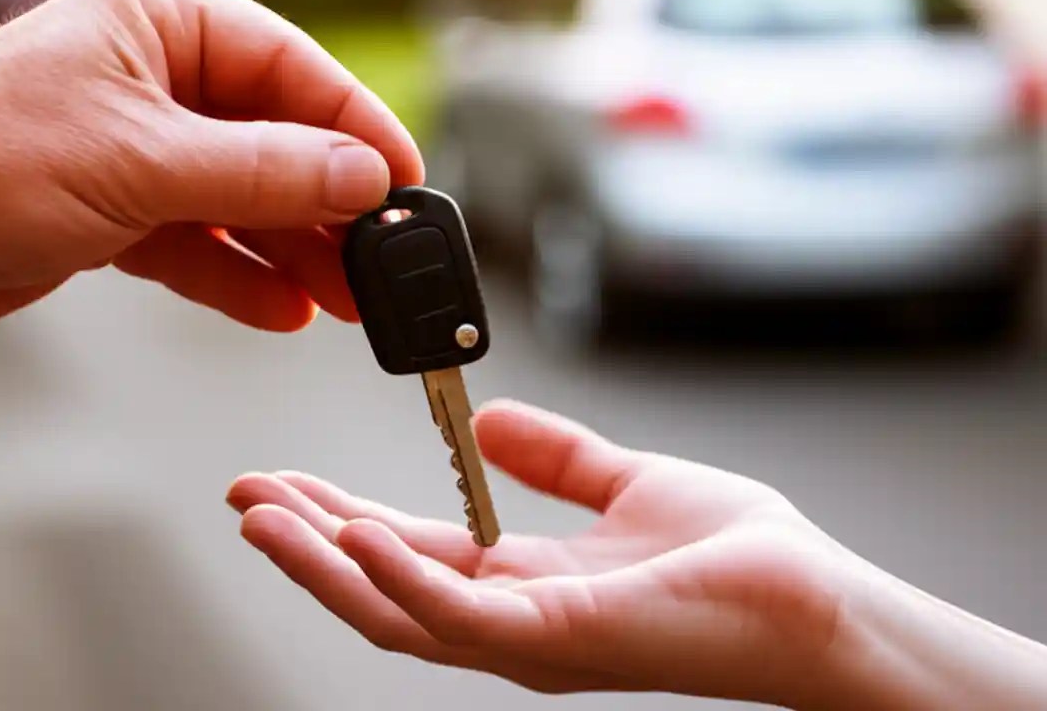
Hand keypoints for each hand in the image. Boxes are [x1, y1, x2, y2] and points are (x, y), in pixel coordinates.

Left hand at [0, 0, 420, 341]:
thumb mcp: (143, 162)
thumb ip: (263, 172)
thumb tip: (362, 176)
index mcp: (160, 28)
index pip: (290, 70)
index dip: (354, 127)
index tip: (406, 183)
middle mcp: (154, 85)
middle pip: (274, 143)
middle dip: (328, 207)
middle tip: (383, 263)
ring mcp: (136, 154)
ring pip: (242, 204)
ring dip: (294, 254)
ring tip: (348, 302)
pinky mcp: (116, 217)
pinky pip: (200, 248)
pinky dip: (238, 281)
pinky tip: (284, 312)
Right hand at [227, 400, 857, 706]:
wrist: (812, 600)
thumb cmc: (736, 559)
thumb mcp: (623, 484)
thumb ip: (556, 458)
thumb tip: (490, 420)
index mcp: (520, 581)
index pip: (406, 552)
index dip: (337, 519)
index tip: (286, 481)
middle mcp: (508, 619)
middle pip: (379, 586)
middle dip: (306, 543)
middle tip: (244, 495)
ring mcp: (525, 635)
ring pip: (391, 610)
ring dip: (319, 564)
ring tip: (260, 515)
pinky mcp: (553, 636)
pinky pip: (454, 613)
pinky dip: (394, 576)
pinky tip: (352, 535)